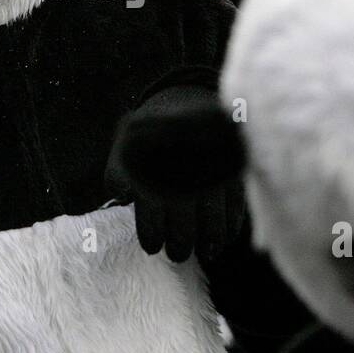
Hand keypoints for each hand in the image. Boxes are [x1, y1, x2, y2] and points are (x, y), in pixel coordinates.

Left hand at [107, 86, 245, 263]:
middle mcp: (184, 170)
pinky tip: (224, 237)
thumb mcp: (127, 144)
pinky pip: (235, 205)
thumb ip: (118, 172)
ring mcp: (211, 170)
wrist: (188, 98)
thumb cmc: (153, 131)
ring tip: (204, 252)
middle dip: (180, 243)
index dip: (152, 234)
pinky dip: (230, 225)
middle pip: (184, 221)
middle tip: (177, 254)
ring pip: (211, 217)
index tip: (152, 247)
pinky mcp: (233, 170)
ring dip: (207, 240)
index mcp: (155, 165)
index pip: (153, 211)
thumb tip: (122, 196)